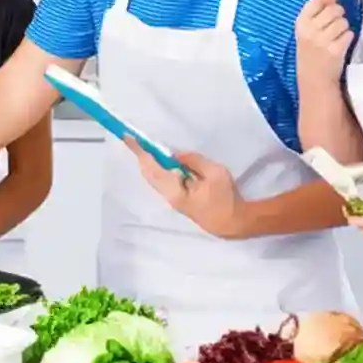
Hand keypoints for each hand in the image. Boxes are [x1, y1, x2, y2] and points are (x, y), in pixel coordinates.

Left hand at [125, 137, 244, 238]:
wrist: (232, 223)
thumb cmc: (226, 198)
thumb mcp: (215, 173)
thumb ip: (193, 161)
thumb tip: (174, 155)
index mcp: (175, 191)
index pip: (152, 168)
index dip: (141, 152)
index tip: (130, 138)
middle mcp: (168, 196)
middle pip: (147, 173)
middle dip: (140, 155)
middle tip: (134, 139)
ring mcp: (171, 199)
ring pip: (152, 178)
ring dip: (147, 162)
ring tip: (144, 146)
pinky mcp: (176, 199)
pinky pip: (160, 181)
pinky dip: (155, 169)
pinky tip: (160, 161)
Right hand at [295, 0, 353, 84]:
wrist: (314, 78)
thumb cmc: (311, 51)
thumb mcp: (306, 30)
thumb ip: (316, 12)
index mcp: (300, 24)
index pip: (316, 1)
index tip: (331, 3)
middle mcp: (309, 31)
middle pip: (334, 9)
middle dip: (338, 14)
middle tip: (334, 25)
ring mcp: (322, 41)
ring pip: (343, 21)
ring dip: (343, 28)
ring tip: (336, 37)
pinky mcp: (335, 50)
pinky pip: (349, 34)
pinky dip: (347, 38)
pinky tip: (340, 45)